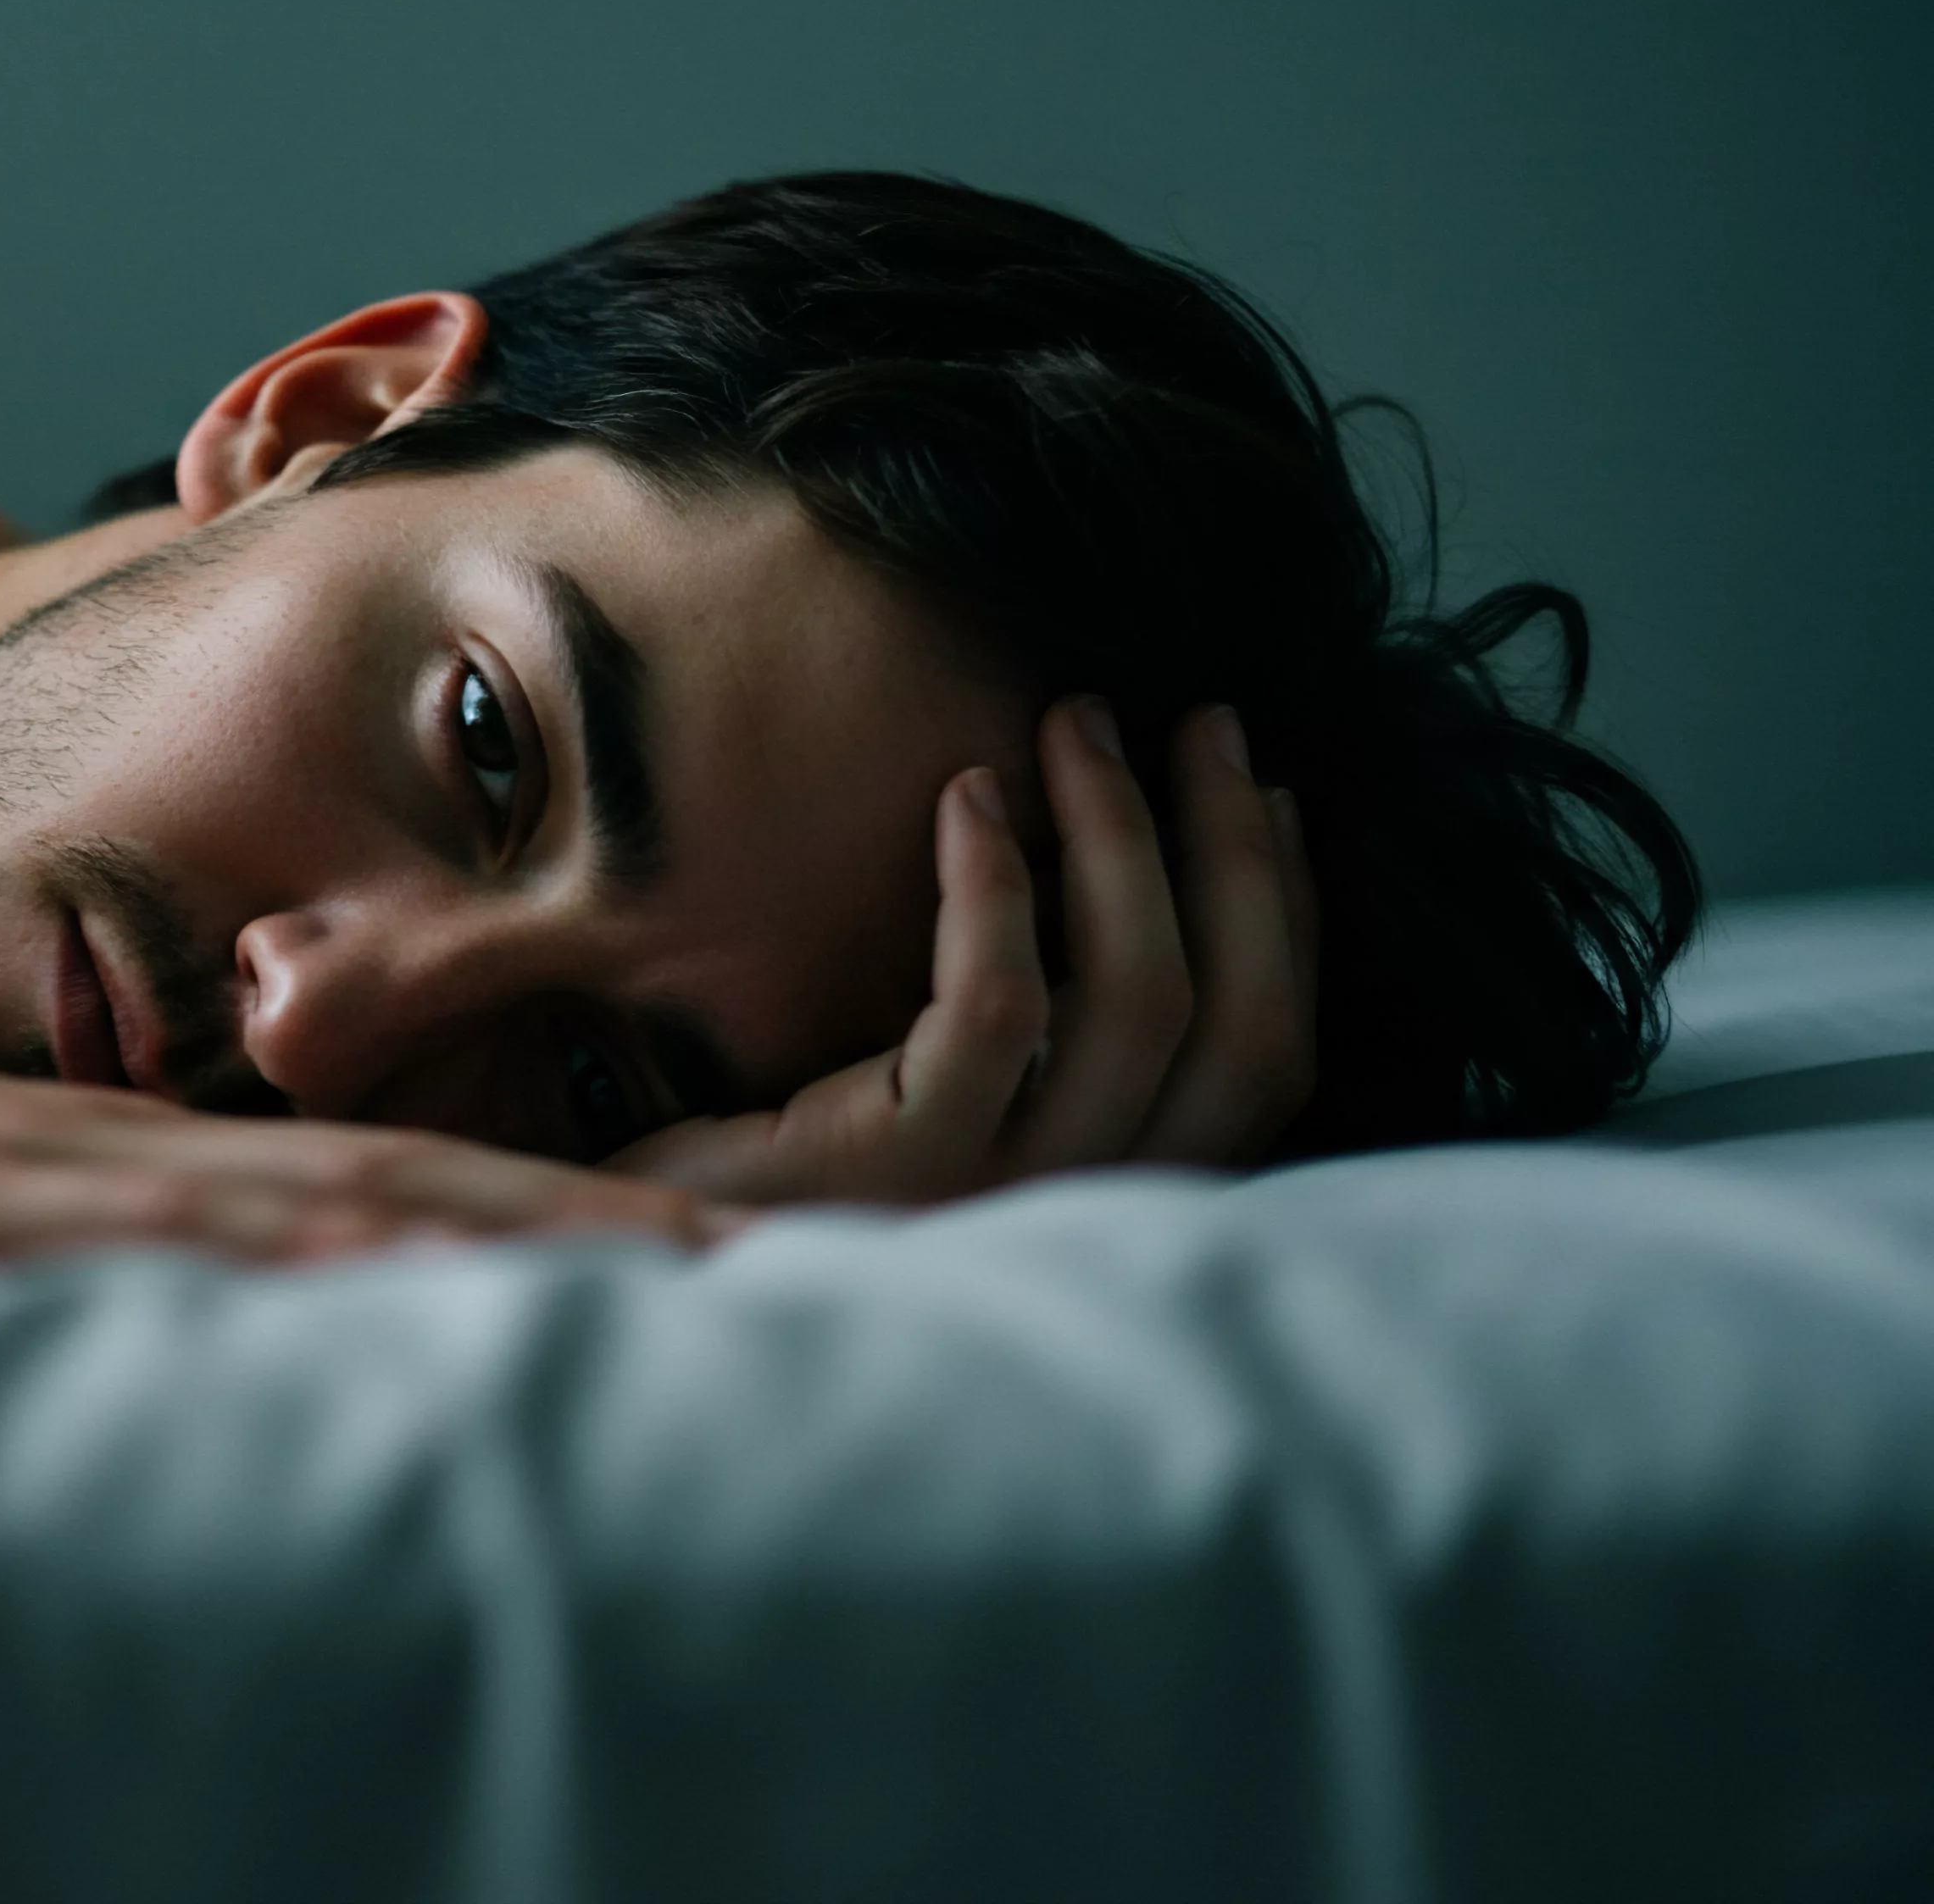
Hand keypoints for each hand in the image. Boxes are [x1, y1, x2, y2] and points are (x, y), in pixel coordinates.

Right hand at [0, 1040, 708, 1262]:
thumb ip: (82, 1281)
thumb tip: (238, 1363)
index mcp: (123, 1172)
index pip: (383, 1197)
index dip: (558, 1221)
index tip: (724, 1259)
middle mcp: (106, 1163)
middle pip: (391, 1192)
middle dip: (586, 1229)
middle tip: (773, 1260)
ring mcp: (19, 1184)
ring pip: (290, 1206)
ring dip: (483, 1233)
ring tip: (657, 1261)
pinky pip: (107, 1238)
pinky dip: (245, 1256)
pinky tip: (365, 1269)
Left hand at [609, 697, 1317, 1209]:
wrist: (659, 1223)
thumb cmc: (811, 1139)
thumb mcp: (965, 1070)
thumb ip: (1063, 1007)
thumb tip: (1145, 847)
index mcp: (1128, 1179)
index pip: (1267, 1049)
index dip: (1285, 911)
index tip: (1269, 789)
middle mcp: (1095, 1199)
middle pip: (1230, 1016)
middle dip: (1230, 849)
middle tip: (1204, 721)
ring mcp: (1009, 1191)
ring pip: (1134, 997)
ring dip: (1122, 836)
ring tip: (1079, 725)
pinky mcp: (908, 1165)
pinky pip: (994, 1008)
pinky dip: (993, 888)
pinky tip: (967, 797)